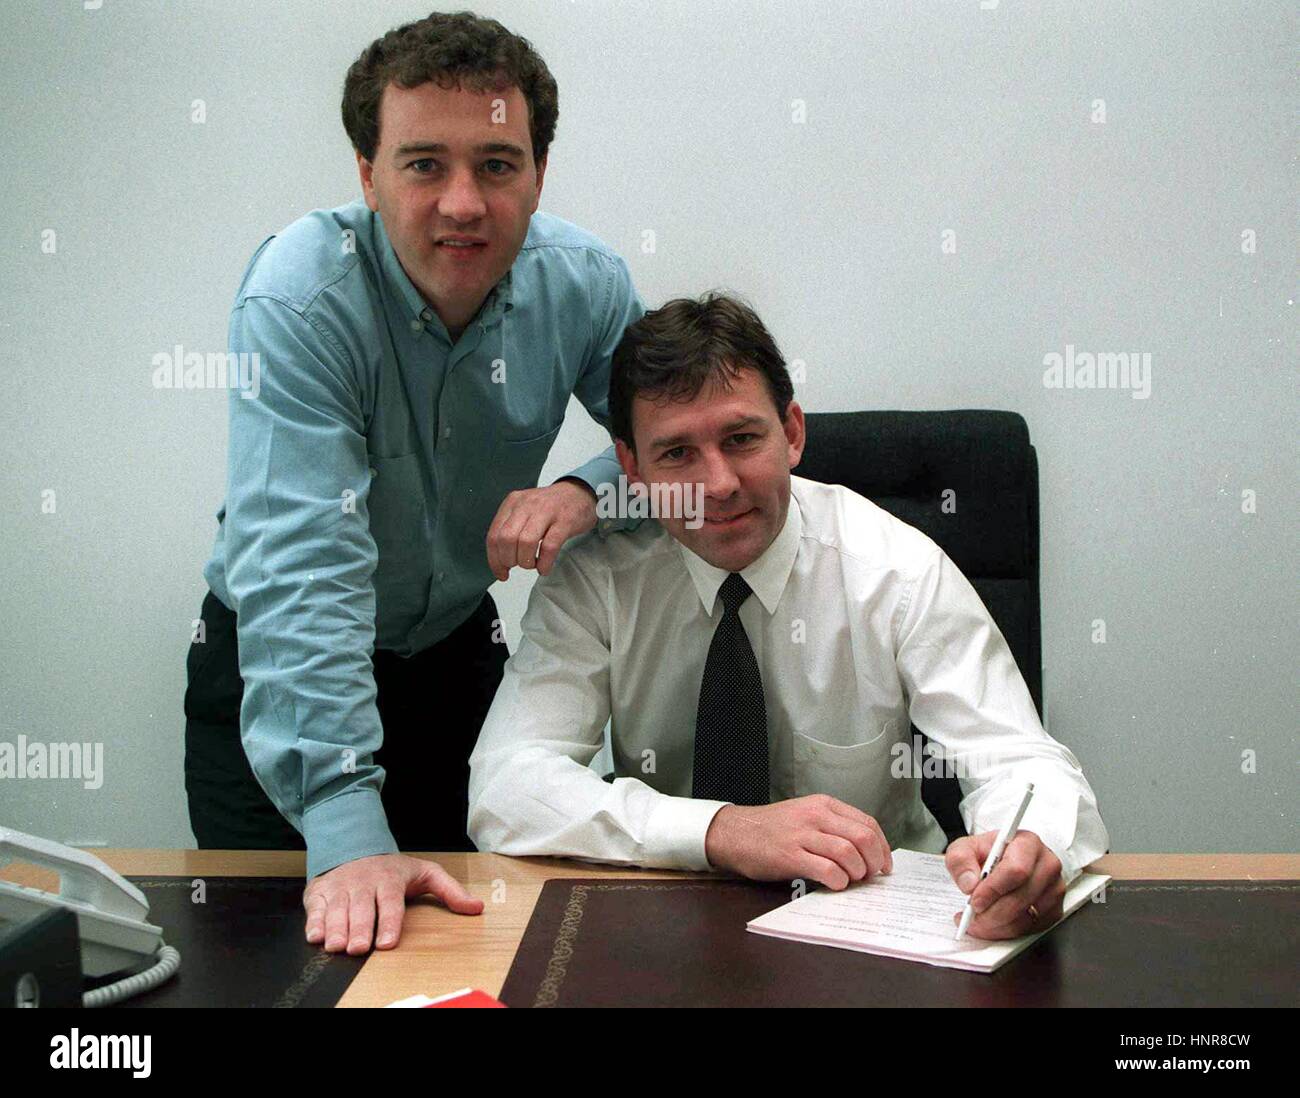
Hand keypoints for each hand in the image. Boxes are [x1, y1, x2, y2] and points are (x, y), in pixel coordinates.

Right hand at [302, 853, 482, 954]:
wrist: (354, 846)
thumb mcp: (425, 873)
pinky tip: (316, 936)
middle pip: (361, 910)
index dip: (389, 923)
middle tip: (358, 948)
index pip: (390, 903)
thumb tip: (476, 908)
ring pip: (337, 911)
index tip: (387, 943)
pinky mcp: (319, 892)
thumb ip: (450, 890)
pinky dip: (314, 922)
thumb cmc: (391, 868)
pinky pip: (315, 909)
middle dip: (359, 929)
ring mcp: (340, 887)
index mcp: (389, 880)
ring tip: (337, 947)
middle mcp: (363, 883)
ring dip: (336, 929)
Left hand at [486, 479, 596, 581]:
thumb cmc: (550, 507)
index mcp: (513, 502)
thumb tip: (499, 559)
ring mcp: (547, 512)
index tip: (501, 571)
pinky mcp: (564, 521)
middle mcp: (527, 504)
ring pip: (525, 542)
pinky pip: (549, 547)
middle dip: (509, 560)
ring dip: (526, 562)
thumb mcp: (524, 510)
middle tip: (517, 565)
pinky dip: (544, 563)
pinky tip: (544, 567)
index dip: (494, 559)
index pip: (494, 535)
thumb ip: (510, 529)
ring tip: (532, 564)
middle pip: (507, 539)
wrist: (579, 493)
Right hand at [704, 794, 893, 889]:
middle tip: (871, 876)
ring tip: (851, 880)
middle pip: (863, 838)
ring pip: (848, 854)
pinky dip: (839, 881)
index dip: (882, 846)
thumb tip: (866, 852)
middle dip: (875, 861)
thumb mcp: (805, 816)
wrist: (735, 833)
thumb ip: (832, 827)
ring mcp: (802, 835)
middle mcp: (815, 816)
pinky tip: (835, 885)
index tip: (884, 863)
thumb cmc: (772, 829)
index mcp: (823, 804)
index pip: (867, 823)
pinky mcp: (790, 856)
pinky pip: (827, 870)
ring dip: (857, 873)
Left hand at [945, 829, 1064, 939]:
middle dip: (991, 913)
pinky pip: (1030, 930)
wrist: (1002, 861)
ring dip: (995, 926)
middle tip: (971, 916)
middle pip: (1021, 898)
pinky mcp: (1054, 911)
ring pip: (1025, 918)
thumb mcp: (965, 848)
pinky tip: (991, 925)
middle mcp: (1047, 865)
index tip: (974, 901)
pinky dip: (1005, 932)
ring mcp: (1054, 890)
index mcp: (1028, 844)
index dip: (993, 889)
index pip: (1016, 870)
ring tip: (976, 921)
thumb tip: (969, 883)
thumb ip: (961, 860)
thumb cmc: (988, 854)